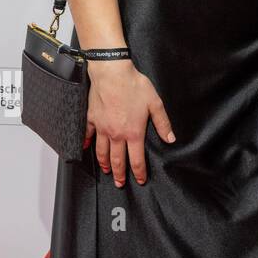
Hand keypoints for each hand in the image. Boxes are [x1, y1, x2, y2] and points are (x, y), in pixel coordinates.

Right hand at [86, 59, 175, 186]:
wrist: (112, 74)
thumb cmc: (134, 86)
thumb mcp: (155, 104)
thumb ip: (162, 123)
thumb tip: (170, 138)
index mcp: (133, 132)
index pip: (136, 159)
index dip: (139, 172)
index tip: (141, 180)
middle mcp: (116, 134)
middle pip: (117, 160)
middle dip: (120, 174)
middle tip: (120, 183)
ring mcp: (102, 128)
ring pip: (102, 152)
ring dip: (104, 164)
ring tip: (107, 171)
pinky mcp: (92, 120)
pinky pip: (88, 136)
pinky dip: (88, 145)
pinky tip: (87, 149)